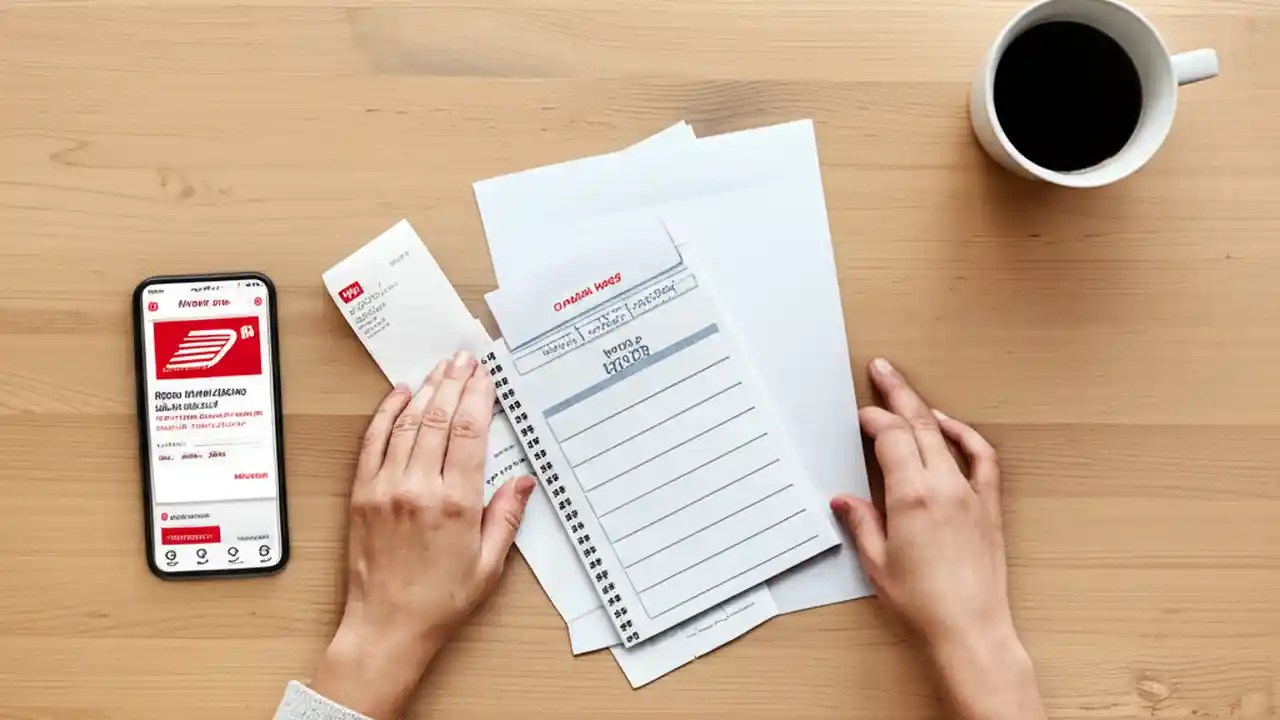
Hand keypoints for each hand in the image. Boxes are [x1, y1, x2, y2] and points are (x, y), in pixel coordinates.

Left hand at [311, 350, 535, 719]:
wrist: (386, 628)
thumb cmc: (439, 602)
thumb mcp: (489, 565)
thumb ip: (505, 516)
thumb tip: (523, 480)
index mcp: (455, 504)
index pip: (468, 434)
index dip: (478, 398)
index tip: (484, 377)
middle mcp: (418, 489)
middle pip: (438, 420)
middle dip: (454, 383)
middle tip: (464, 358)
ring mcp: (386, 489)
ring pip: (408, 424)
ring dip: (426, 391)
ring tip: (441, 368)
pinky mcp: (362, 495)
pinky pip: (373, 443)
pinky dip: (386, 414)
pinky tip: (400, 395)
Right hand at [831, 358, 1043, 719]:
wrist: (971, 630)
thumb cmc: (923, 604)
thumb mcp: (877, 563)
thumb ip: (862, 522)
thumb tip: (845, 500)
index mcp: (911, 497)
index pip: (892, 437)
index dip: (874, 419)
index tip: (861, 415)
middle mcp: (944, 487)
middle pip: (919, 424)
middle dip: (897, 394)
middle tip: (882, 371)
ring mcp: (970, 493)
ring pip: (946, 436)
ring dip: (926, 410)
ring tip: (909, 395)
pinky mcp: (988, 506)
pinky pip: (981, 458)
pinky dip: (966, 437)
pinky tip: (951, 428)